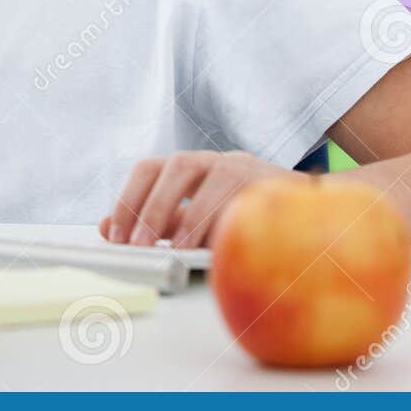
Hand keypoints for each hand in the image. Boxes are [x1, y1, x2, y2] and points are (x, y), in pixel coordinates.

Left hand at [99, 150, 301, 248]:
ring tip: (176, 250)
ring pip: (215, 177)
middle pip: (177, 165)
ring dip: (193, 215)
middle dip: (154, 205)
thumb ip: (156, 224)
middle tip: (138, 244)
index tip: (114, 236)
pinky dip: (232, 220)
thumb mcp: (192, 222)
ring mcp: (248, 168)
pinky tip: (221, 245)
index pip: (149, 169)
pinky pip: (250, 196)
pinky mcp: (276, 183)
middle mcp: (216, 161)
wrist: (303, 214)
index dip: (128, 199)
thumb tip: (107, 227)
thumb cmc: (239, 219)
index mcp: (190, 168)